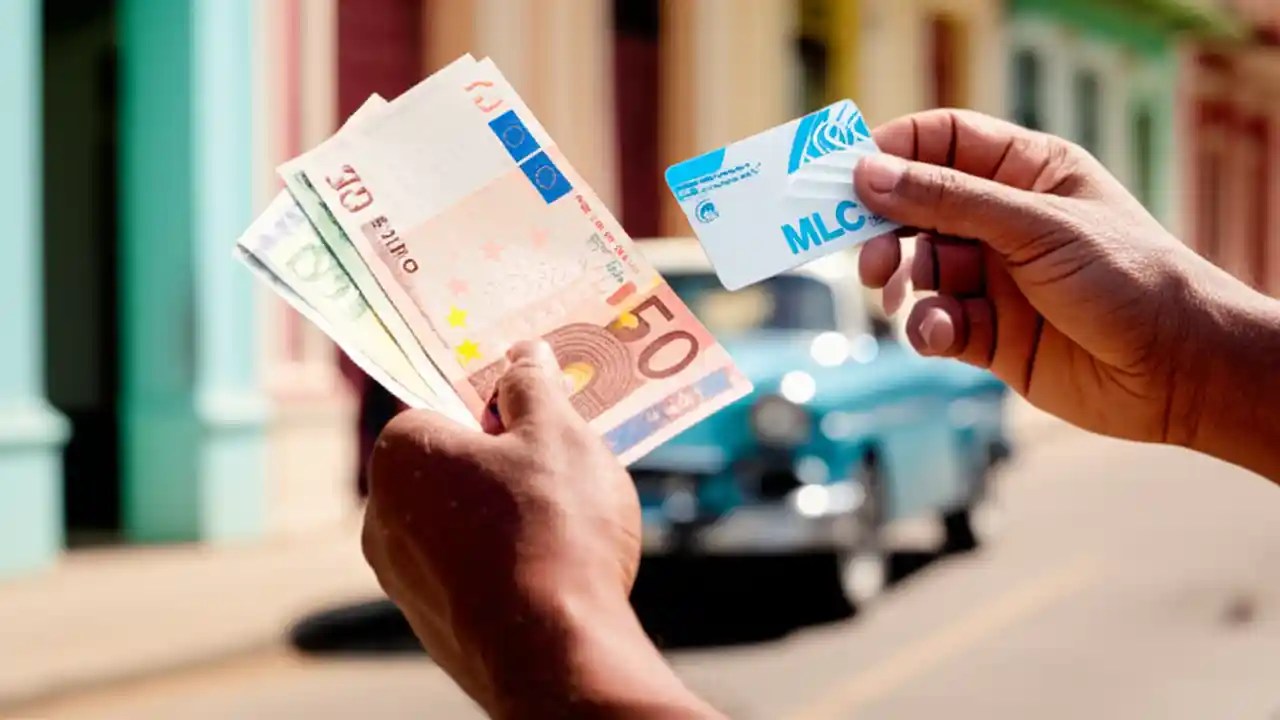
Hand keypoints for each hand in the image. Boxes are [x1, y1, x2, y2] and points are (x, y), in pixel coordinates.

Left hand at [362, 341, 719, 717]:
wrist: (554, 656)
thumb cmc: (551, 530)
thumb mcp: (557, 433)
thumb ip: (535, 387)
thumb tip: (524, 356)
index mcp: (400, 454)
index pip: (440, 402)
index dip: (493, 399)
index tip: (537, 404)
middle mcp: (382, 515)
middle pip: (452, 462)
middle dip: (505, 456)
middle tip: (565, 456)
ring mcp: (403, 578)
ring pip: (462, 519)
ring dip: (509, 511)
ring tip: (572, 519)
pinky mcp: (433, 625)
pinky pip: (472, 571)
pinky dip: (508, 562)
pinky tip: (556, 569)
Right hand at [855, 109, 1264, 453]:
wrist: (1177, 370)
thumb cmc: (1126, 277)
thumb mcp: (1034, 226)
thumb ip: (947, 200)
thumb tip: (867, 174)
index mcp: (1024, 172)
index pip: (941, 142)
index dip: (893, 153)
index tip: (849, 178)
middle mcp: (1003, 221)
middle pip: (916, 208)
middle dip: (884, 229)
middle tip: (867, 256)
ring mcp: (994, 278)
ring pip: (919, 269)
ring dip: (902, 283)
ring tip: (897, 298)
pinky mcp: (988, 334)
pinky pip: (934, 321)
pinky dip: (926, 327)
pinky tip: (939, 334)